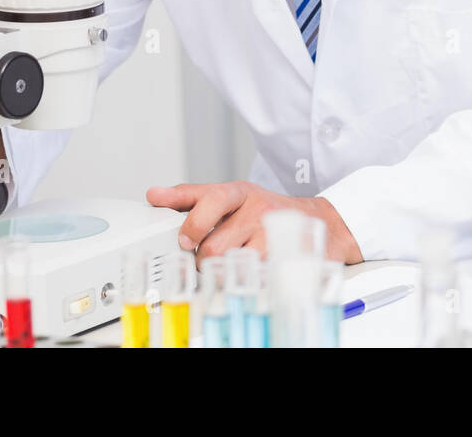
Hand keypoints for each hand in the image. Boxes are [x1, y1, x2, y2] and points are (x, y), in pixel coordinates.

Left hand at [146, 181, 362, 264]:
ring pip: (232, 266)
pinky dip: (245, 279)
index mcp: (238, 192)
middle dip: (202, 260)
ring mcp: (274, 235)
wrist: (317, 222)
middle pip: (215, 246)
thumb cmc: (263, 210)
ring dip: (223, 272)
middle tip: (204, 259)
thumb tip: (154, 194)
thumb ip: (189, 197)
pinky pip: (253, 277)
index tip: (182, 239)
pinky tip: (249, 271)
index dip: (193, 222)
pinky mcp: (286, 257)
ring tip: (227, 265)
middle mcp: (257, 210)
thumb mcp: (228, 196)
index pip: (211, 199)